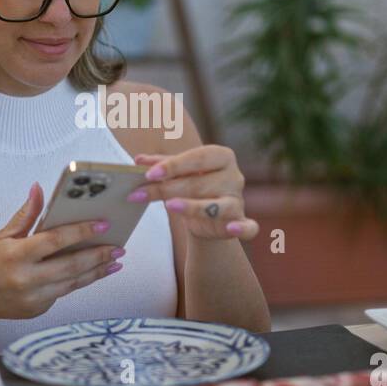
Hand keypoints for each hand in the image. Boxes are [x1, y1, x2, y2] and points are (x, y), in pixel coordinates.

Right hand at [0, 182, 123, 328]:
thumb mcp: (2, 235)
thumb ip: (25, 214)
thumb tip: (38, 188)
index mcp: (17, 255)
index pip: (55, 240)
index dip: (81, 231)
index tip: (102, 224)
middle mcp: (26, 278)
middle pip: (71, 265)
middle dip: (98, 255)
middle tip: (119, 247)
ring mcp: (33, 297)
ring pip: (73, 282)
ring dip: (97, 271)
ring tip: (115, 261)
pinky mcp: (38, 309)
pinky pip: (64, 292)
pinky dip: (81, 282)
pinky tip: (96, 273)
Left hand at [127, 147, 258, 240]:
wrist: (208, 217)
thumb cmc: (193, 187)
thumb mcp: (178, 174)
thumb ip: (160, 165)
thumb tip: (138, 160)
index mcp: (221, 156)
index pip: (197, 157)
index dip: (173, 165)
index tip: (149, 174)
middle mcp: (234, 176)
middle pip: (199, 183)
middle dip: (167, 189)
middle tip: (138, 194)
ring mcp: (238, 200)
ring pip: (217, 206)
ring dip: (193, 207)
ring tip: (169, 206)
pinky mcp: (241, 222)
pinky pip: (248, 226)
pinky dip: (242, 228)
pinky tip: (231, 229)